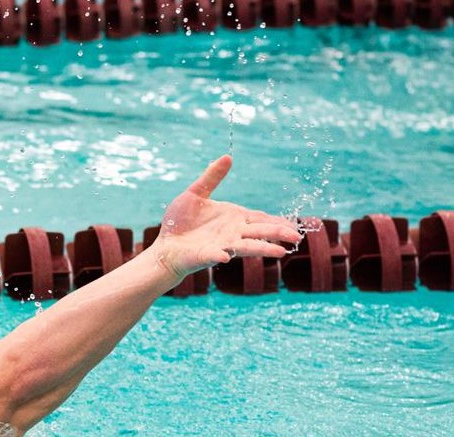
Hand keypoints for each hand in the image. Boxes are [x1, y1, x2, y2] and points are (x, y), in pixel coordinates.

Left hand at [149, 156, 302, 278]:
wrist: (165, 245)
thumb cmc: (180, 223)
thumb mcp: (195, 194)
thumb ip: (211, 178)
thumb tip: (228, 157)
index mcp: (233, 219)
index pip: (260, 219)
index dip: (276, 221)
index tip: (293, 225)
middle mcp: (232, 233)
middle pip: (260, 232)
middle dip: (277, 233)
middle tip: (295, 236)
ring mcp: (220, 246)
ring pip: (246, 247)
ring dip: (262, 249)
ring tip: (279, 252)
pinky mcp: (205, 256)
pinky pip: (214, 256)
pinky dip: (219, 256)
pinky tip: (225, 257)